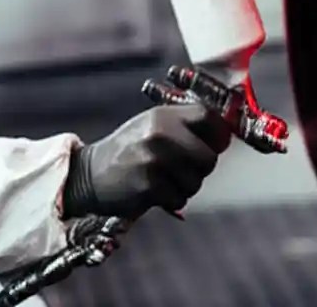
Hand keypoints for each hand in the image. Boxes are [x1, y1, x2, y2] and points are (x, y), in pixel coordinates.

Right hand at [62, 104, 230, 218]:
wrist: (90, 174)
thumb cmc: (130, 150)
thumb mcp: (153, 125)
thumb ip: (185, 126)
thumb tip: (226, 137)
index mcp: (163, 115)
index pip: (209, 117)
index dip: (219, 134)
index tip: (215, 145)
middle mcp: (159, 134)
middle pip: (209, 157)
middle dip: (202, 168)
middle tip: (186, 169)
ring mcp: (154, 161)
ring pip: (196, 181)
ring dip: (186, 187)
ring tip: (164, 180)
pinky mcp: (148, 187)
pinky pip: (180, 199)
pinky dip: (172, 200)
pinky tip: (154, 192)